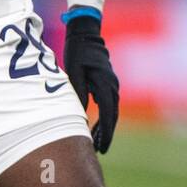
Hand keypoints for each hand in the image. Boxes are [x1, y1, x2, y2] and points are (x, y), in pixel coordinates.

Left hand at [63, 14, 118, 152]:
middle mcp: (112, 86)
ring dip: (105, 128)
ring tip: (96, 144)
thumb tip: (80, 114)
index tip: (101, 148)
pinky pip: (108, 105)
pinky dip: (103, 118)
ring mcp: (111, 85)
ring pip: (111, 112)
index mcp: (105, 85)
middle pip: (112, 116)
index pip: (108, 115)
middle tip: (99, 151)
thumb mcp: (74, 74)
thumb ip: (79, 93)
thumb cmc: (77, 53)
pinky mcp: (107, 84)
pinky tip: (95, 128)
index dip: (106, 133)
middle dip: (106, 135)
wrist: (85, 34)